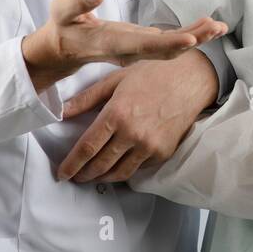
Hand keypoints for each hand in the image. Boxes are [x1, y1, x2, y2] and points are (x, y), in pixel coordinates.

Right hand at [21, 0, 226, 90]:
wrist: (63, 49)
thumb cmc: (63, 27)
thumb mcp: (62, 11)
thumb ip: (79, 2)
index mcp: (114, 43)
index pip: (145, 45)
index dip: (169, 44)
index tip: (191, 40)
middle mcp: (130, 51)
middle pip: (166, 50)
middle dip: (193, 40)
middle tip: (217, 28)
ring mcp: (139, 50)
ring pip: (172, 48)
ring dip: (197, 38)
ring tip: (219, 26)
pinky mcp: (144, 44)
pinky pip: (170, 43)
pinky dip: (190, 35)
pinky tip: (208, 27)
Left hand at [56, 47, 221, 182]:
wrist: (191, 79)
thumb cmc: (153, 74)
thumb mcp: (116, 79)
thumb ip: (87, 98)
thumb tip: (62, 112)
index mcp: (117, 114)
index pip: (87, 148)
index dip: (71, 164)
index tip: (62, 173)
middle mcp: (132, 133)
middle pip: (100, 165)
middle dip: (83, 175)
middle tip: (74, 177)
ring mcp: (149, 145)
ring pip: (119, 173)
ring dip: (102, 178)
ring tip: (93, 176)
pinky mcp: (163, 152)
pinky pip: (138, 168)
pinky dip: (124, 171)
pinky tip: (117, 167)